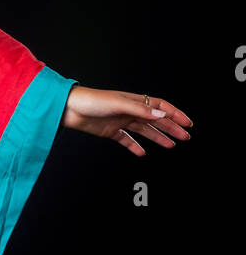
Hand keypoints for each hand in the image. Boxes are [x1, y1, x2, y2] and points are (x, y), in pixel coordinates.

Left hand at [60, 86, 192, 156]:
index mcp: (134, 100)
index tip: (187, 124)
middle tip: (185, 138)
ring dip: (158, 138)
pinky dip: (135, 147)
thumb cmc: (91, 100)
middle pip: (155, 120)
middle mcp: (129, 110)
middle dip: (171, 128)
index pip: (160, 107)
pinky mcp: (110, 131)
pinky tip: (143, 153)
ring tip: (171, 146)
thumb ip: (140, 110)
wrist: (68, 108)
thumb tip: (161, 115)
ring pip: (144, 131)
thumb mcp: (118, 104)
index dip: (175, 115)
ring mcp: (120, 121)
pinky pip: (126, 140)